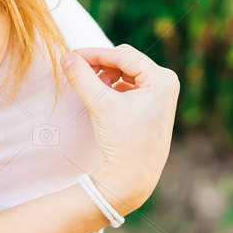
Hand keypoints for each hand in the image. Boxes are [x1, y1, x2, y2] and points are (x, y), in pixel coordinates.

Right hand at [60, 43, 179, 216]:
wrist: (131, 178)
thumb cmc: (123, 142)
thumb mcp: (101, 105)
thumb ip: (82, 77)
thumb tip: (67, 57)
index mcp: (162, 80)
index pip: (123, 55)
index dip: (96, 54)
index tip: (72, 56)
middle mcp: (166, 84)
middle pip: (126, 62)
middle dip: (101, 65)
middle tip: (78, 71)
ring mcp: (160, 95)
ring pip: (125, 73)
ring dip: (105, 76)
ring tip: (90, 88)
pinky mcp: (151, 106)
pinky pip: (128, 86)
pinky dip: (111, 88)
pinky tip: (99, 98)